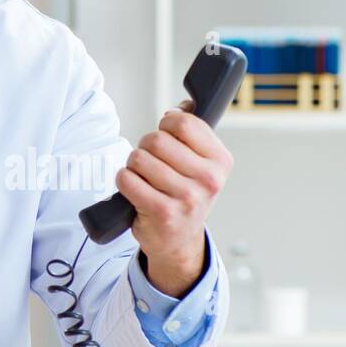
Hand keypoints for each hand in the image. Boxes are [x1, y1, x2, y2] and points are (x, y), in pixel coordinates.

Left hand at [114, 100, 233, 297]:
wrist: (179, 241)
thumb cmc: (184, 194)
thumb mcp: (200, 163)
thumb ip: (193, 132)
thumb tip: (184, 105)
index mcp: (220, 161)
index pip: (182, 122)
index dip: (166, 124)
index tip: (168, 136)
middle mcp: (209, 180)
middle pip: (156, 139)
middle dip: (146, 147)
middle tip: (153, 164)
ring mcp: (187, 198)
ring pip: (139, 158)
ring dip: (134, 166)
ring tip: (146, 179)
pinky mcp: (163, 212)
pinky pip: (126, 179)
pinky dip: (124, 182)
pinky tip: (137, 192)